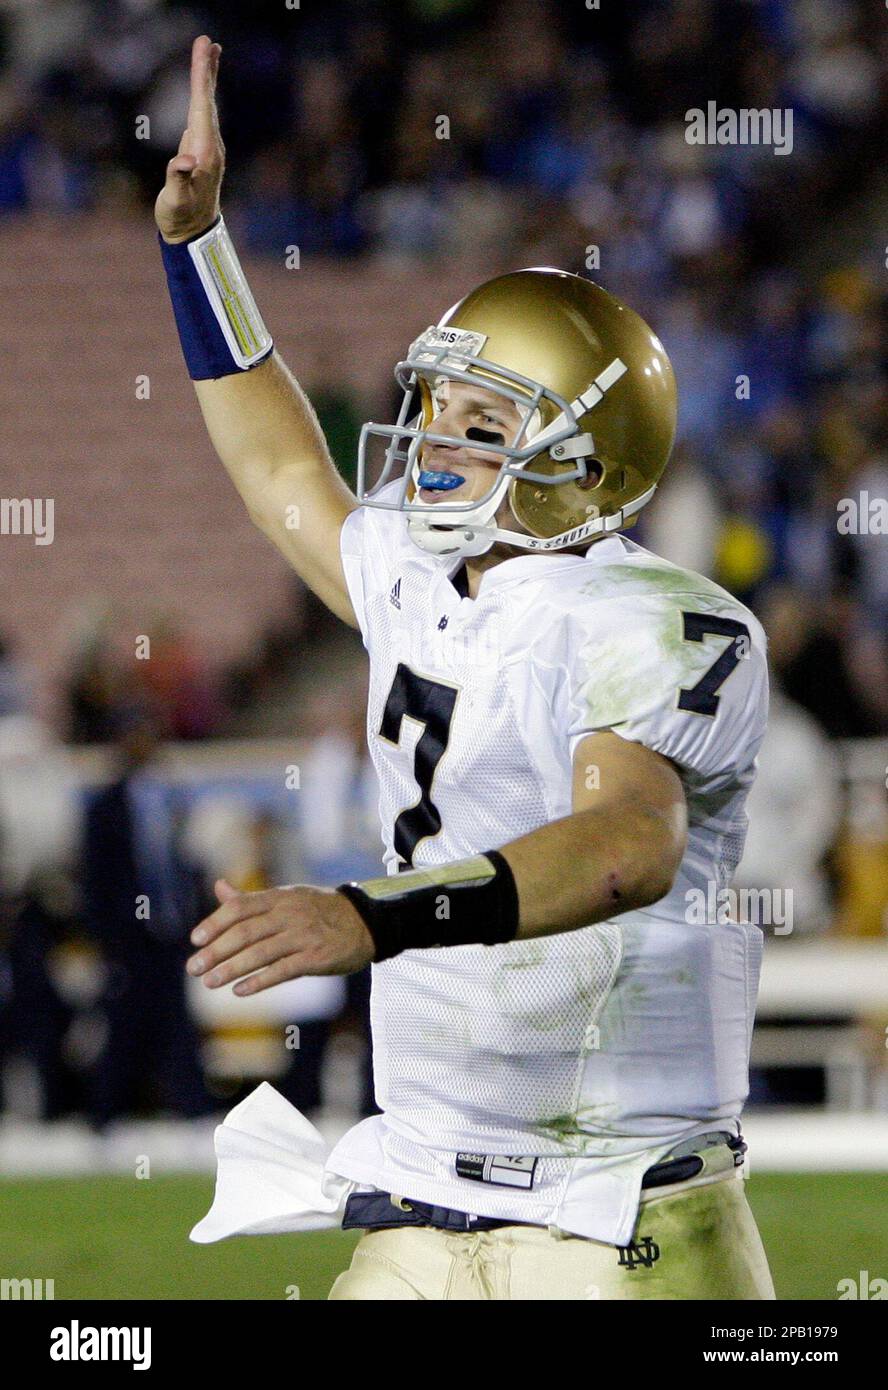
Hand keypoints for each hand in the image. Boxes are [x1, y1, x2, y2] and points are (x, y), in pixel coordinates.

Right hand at [155, 34, 223, 243]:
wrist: (193, 235)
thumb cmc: (181, 218)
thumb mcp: (176, 200)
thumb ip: (178, 178)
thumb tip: (185, 160)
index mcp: (204, 150)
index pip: (202, 105)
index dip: (201, 75)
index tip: (204, 48)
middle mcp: (210, 146)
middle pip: (208, 100)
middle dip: (206, 70)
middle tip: (209, 42)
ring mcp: (207, 149)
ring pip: (207, 107)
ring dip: (207, 80)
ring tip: (208, 55)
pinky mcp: (201, 153)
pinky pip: (202, 117)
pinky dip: (202, 98)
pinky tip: (201, 92)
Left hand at [186, 879, 375, 994]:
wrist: (365, 923)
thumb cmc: (319, 911)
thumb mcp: (287, 897)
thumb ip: (251, 899)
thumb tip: (219, 887)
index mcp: (279, 897)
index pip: (240, 907)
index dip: (215, 923)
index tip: (196, 940)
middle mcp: (289, 913)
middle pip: (245, 932)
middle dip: (216, 951)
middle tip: (194, 968)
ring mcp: (304, 935)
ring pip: (260, 953)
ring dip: (231, 969)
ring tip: (210, 982)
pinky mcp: (316, 957)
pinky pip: (282, 970)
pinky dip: (259, 981)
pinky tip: (240, 990)